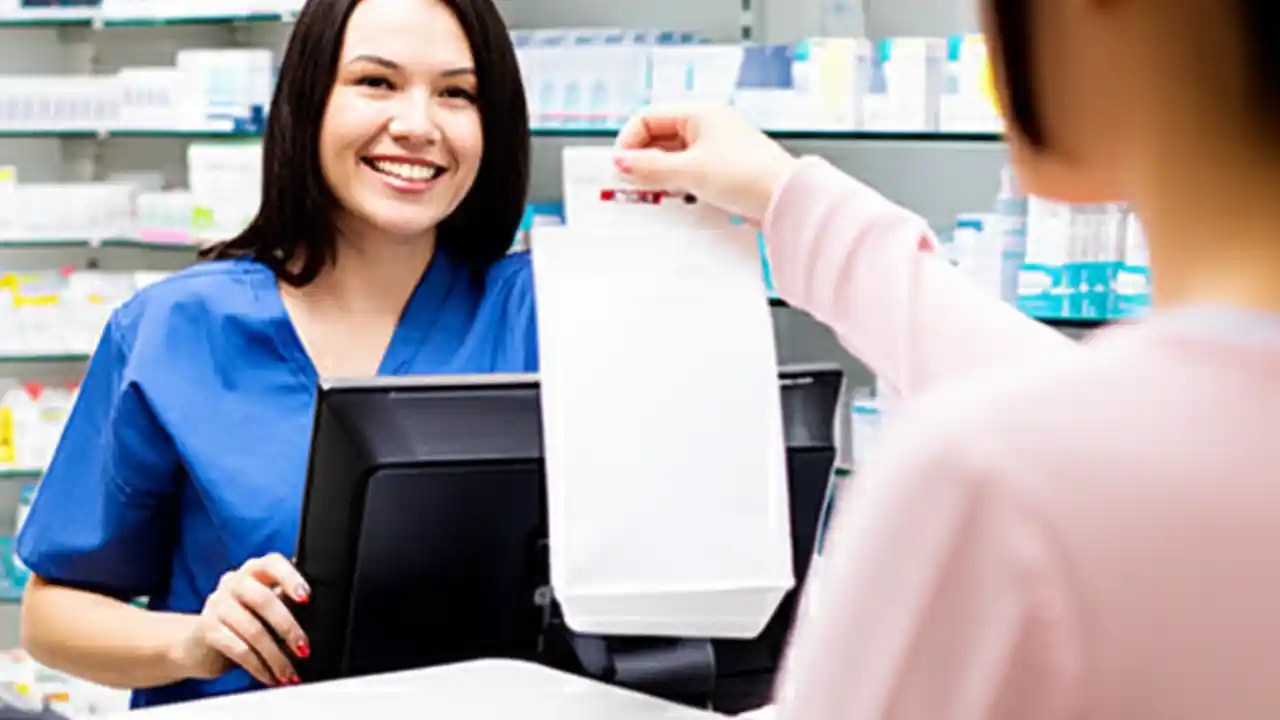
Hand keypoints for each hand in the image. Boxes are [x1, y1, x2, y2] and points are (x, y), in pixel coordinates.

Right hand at [171, 553, 310, 686]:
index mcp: (254, 571)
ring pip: (252, 629)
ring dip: (275, 656)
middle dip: (287, 627)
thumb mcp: (264, 607)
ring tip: (289, 673)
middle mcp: (233, 582)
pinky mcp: (207, 629)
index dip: (291, 578)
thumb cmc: (242, 621)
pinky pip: (238, 649)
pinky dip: (258, 667)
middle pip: (263, 599)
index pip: (272, 563)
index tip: (306, 599)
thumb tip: (317, 617)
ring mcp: (217, 604)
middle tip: (303, 648)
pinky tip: (270, 677)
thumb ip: (285, 602)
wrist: (197, 643)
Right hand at [613, 104, 799, 224]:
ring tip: (651, 195)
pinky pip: (690, 172)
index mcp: (700, 113)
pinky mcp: (725, 170)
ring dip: (659, 174)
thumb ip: (651, 167)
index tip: (620, 167)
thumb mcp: (691, 171)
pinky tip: (674, 200)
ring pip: (674, 157)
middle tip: (630, 185)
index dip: (630, 141)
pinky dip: (677, 184)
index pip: (649, 117)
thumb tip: (620, 162)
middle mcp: (709, 125)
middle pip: (660, 137)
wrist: (787, 200)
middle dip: (643, 160)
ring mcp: (718, 148)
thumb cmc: (746, 176)